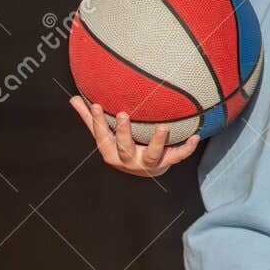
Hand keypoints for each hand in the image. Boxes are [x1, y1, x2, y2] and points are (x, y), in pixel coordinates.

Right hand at [69, 96, 201, 176]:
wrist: (146, 170)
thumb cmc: (123, 147)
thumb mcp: (107, 135)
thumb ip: (91, 119)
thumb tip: (73, 99)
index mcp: (112, 153)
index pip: (102, 137)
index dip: (98, 122)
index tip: (97, 104)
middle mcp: (129, 161)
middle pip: (125, 148)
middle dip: (124, 133)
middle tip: (123, 114)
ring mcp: (149, 164)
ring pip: (153, 155)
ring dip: (158, 142)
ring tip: (163, 127)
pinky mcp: (167, 163)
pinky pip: (178, 156)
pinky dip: (187, 148)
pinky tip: (195, 136)